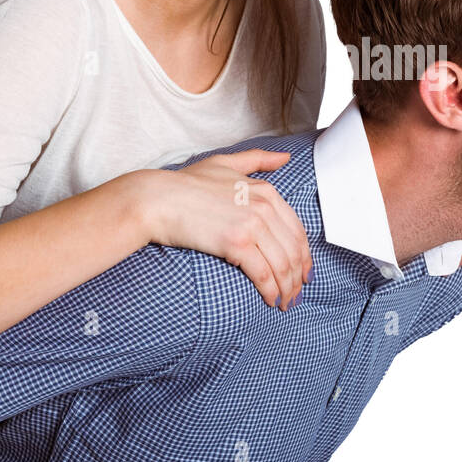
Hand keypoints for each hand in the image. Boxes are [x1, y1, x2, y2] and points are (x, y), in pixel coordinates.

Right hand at [139, 149, 312, 310]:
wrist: (157, 199)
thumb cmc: (185, 184)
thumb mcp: (225, 164)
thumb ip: (257, 160)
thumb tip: (285, 158)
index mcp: (266, 191)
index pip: (297, 230)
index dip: (304, 256)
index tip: (303, 272)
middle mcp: (264, 206)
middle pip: (293, 250)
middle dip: (298, 277)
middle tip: (296, 294)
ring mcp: (252, 224)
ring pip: (282, 265)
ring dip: (287, 288)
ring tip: (284, 303)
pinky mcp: (237, 244)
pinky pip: (263, 274)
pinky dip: (271, 291)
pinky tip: (270, 300)